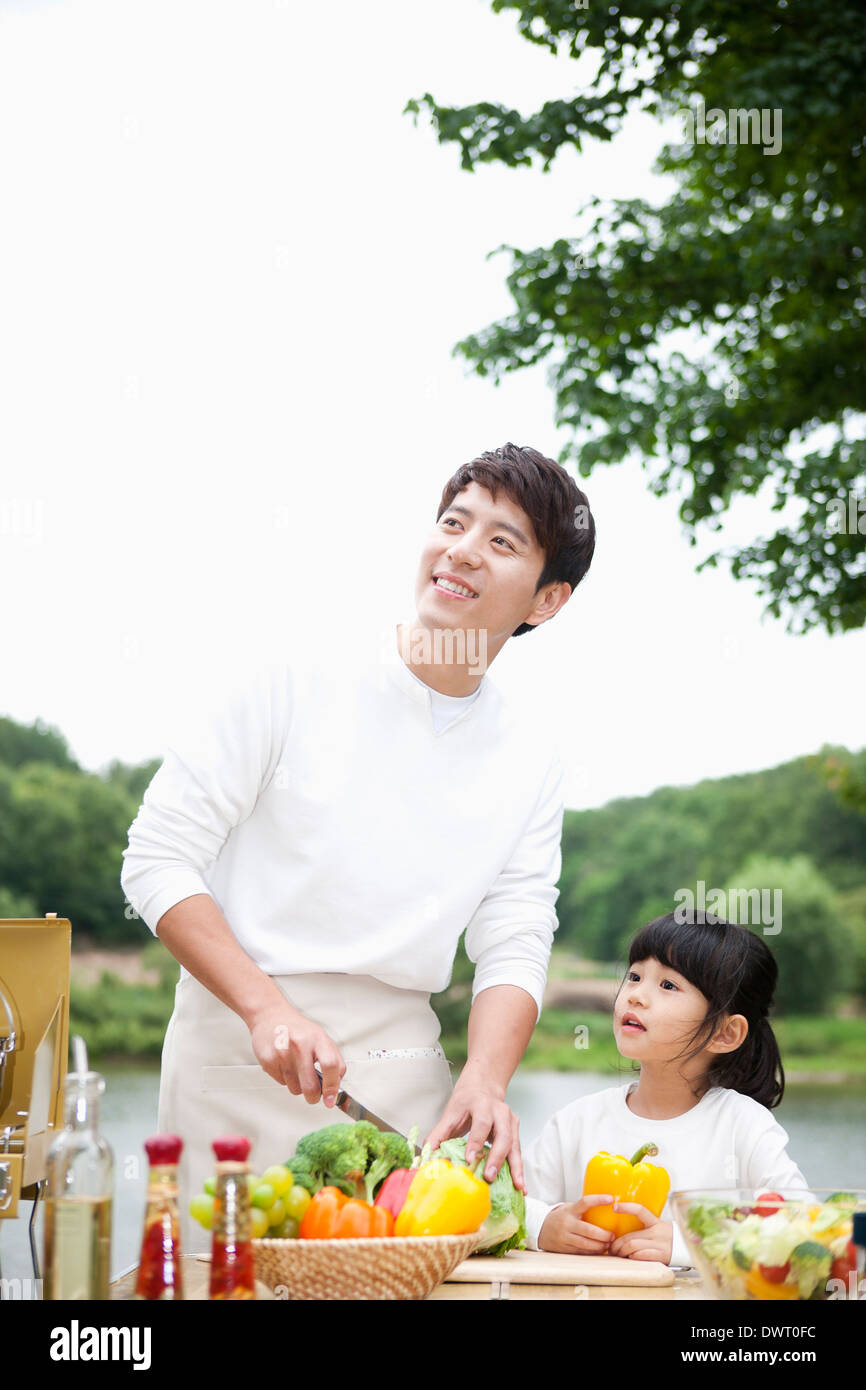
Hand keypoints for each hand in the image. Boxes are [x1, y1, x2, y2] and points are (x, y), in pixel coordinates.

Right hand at [247, 1001, 345, 1104]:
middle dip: (313, 1097)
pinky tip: (284, 1064)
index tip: (331, 1100)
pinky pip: (281, 1083)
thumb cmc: (298, 1029)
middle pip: (310, 1085)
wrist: (271, 1015)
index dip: (332, 1087)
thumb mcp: (322, 1039)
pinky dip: (285, 1080)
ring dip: (298, 1086)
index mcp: (318, 1039)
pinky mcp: (268, 1060)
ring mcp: (282, 1053)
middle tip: (314, 1095)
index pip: (330, 1066)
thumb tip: (337, 1085)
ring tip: (296, 1069)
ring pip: (295, 1088)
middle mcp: (300, 1044)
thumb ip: (334, 1061)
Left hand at [422, 1063, 524, 1190]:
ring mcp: (511, 1121)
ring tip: (518, 1187)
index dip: (476, 1141)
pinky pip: (518, 1152)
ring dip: (516, 1167)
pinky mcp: (516, 1131)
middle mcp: (500, 1112)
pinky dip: (519, 1169)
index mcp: (482, 1105)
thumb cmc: (465, 1103)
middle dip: (497, 1157)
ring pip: (515, 1145)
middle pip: (503, 1135)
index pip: (481, 1123)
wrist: (483, 1087)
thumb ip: (438, 1134)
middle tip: (489, 1176)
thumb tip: (426, 1157)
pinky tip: (521, 1186)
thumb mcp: (450, 1114)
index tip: (470, 1159)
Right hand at [538, 1196, 615, 1254]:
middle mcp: (567, 1223)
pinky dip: (592, 1252)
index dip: (598, 1200)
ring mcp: (565, 1237)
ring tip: (608, 1244)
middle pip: (588, 1230)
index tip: (611, 1199)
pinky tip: (599, 1250)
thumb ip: (582, 1209)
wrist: (539, 1229)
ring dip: (599, 1246)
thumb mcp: (568, 1209)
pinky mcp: (564, 1248)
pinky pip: (581, 1251)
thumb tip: (605, 1205)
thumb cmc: (560, 1217)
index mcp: (569, 1210)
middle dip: (603, 1234)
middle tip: (612, 1235)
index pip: (585, 1202)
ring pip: (585, 1244)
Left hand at [608, 1204, 673, 1262]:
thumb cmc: (667, 1239)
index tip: (614, 1207)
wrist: (686, 1250)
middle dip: (617, 1244)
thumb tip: (620, 1232)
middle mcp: (657, 1232)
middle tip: (611, 1248)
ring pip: (633, 1246)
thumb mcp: (657, 1229)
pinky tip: (629, 1258)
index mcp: (655, 1222)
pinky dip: (632, 1257)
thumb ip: (643, 1229)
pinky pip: (641, 1256)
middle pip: (630, 1236)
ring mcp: (659, 1244)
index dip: (627, 1207)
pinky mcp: (661, 1256)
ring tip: (617, 1254)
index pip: (640, 1210)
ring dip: (622, 1252)